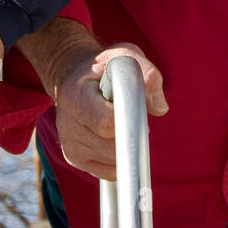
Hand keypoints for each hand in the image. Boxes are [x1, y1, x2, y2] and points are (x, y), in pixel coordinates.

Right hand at [47, 41, 166, 180]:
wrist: (71, 75)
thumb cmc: (103, 66)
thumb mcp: (125, 56)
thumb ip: (146, 72)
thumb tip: (160, 107)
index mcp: (76, 96)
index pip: (106, 123)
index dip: (129, 123)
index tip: (141, 120)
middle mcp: (67, 123)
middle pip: (113, 146)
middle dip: (132, 133)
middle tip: (133, 114)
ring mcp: (69, 143)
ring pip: (113, 161)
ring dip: (127, 145)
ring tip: (120, 122)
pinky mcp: (74, 158)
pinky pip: (109, 171)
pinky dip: (119, 158)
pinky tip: (113, 137)